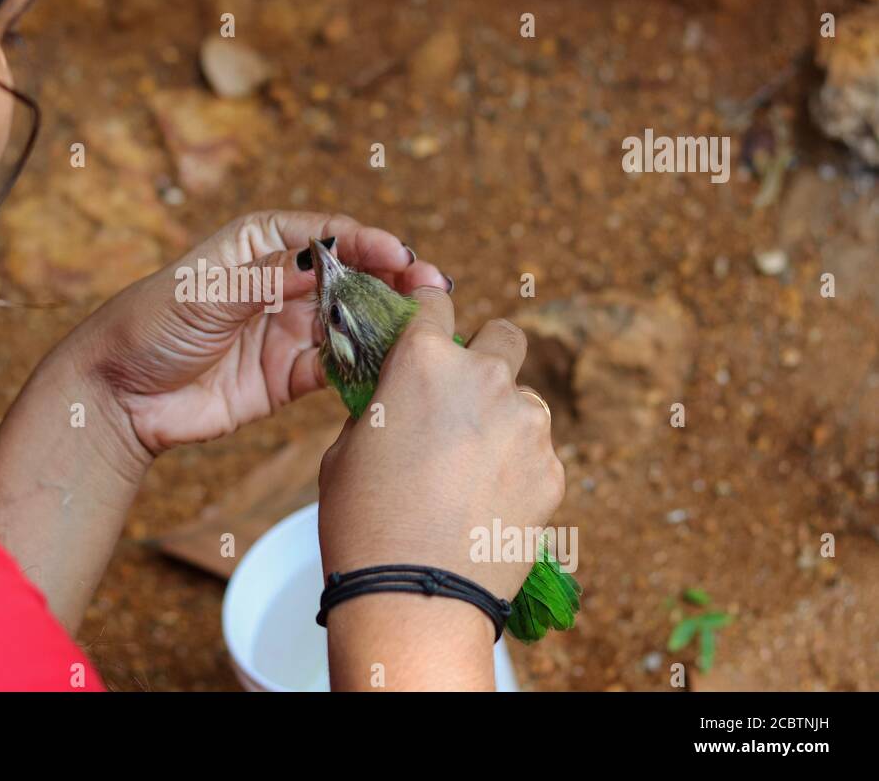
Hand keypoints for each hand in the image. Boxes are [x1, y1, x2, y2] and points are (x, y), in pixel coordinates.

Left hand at [70, 211, 450, 454]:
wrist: (116, 396)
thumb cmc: (149, 325)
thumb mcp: (206, 290)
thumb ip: (266, 277)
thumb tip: (325, 264)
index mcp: (255, 247)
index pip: (321, 234)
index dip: (362, 239)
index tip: (397, 251)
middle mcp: (276, 286)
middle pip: (346, 277)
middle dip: (389, 278)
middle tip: (430, 284)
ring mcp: (283, 333)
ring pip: (349, 322)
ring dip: (386, 322)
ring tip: (425, 323)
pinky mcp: (285, 380)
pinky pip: (334, 369)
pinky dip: (363, 366)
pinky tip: (393, 364)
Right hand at [317, 288, 564, 602]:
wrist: (413, 598)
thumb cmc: (363, 522)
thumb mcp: (346, 450)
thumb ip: (382, 407)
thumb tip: (399, 401)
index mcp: (424, 361)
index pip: (436, 302)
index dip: (429, 313)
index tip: (428, 328)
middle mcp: (484, 378)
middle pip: (504, 336)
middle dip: (486, 357)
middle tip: (461, 399)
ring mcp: (527, 424)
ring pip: (524, 400)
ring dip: (503, 419)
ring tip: (469, 471)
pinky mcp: (554, 470)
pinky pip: (537, 453)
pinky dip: (518, 469)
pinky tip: (486, 505)